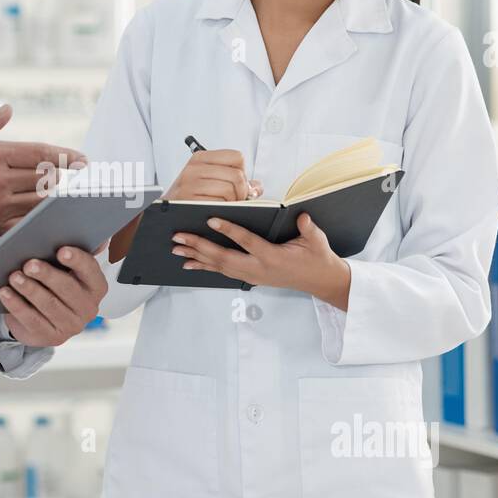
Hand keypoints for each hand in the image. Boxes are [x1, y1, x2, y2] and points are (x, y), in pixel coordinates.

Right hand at [0, 103, 84, 243]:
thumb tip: (8, 110)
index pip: (39, 153)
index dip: (65, 155)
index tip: (82, 159)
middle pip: (45, 178)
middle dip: (67, 177)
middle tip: (84, 178)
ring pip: (39, 203)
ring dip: (58, 200)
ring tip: (74, 197)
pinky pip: (24, 226)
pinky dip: (41, 222)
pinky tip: (53, 220)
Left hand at [0, 246, 108, 347]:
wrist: (41, 313)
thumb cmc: (52, 282)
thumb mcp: (62, 266)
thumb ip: (69, 250)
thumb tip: (75, 230)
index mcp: (95, 286)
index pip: (90, 270)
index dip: (77, 260)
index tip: (61, 250)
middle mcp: (88, 308)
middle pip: (68, 289)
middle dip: (47, 275)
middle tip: (29, 264)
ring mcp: (71, 326)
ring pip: (49, 305)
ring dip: (29, 289)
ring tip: (14, 276)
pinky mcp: (51, 338)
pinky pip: (32, 320)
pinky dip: (17, 305)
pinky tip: (5, 293)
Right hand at [162, 148, 262, 201]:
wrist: (165, 212)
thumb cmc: (190, 197)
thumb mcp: (209, 181)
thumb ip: (234, 180)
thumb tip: (257, 187)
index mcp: (200, 157)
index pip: (237, 156)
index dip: (243, 172)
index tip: (238, 183)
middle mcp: (194, 167)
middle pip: (237, 174)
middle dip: (242, 191)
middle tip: (237, 199)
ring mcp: (190, 183)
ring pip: (230, 189)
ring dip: (234, 202)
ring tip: (226, 205)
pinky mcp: (190, 199)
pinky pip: (219, 203)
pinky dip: (224, 209)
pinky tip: (218, 211)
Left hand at [170, 212, 351, 309]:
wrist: (320, 281)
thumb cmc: (317, 258)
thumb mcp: (317, 241)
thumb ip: (308, 229)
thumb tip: (302, 216)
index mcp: (273, 257)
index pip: (247, 242)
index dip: (229, 231)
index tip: (211, 220)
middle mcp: (258, 268)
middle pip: (223, 258)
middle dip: (199, 246)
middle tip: (179, 237)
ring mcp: (252, 275)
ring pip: (219, 266)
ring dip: (196, 257)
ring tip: (177, 248)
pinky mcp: (250, 277)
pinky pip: (223, 272)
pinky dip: (204, 266)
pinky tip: (189, 263)